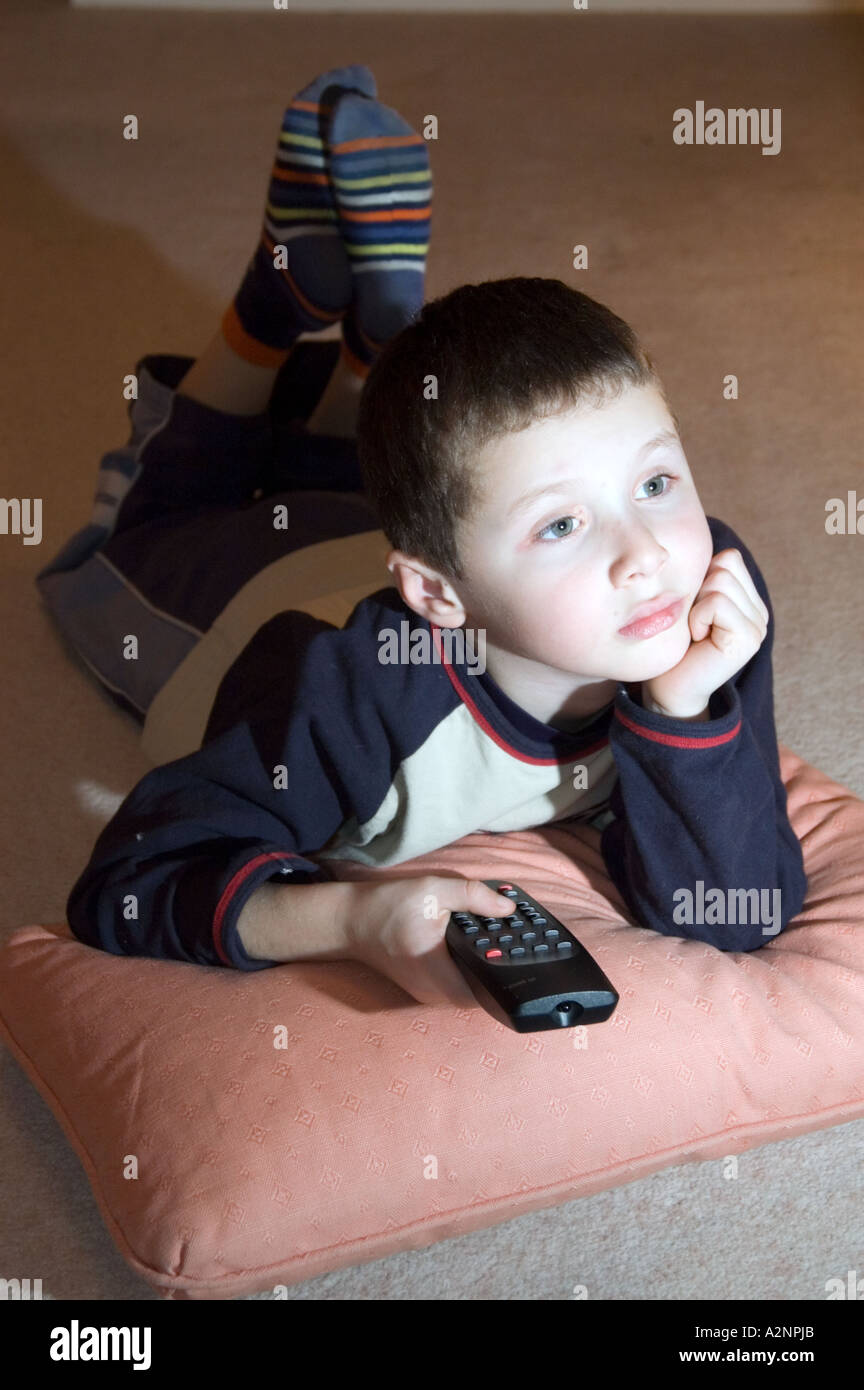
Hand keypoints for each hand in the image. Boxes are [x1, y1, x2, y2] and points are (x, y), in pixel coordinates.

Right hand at [343, 874, 516, 1006]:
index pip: (485, 991)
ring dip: (483, 970)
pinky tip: (474, 947)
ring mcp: (427, 992)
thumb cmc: (387, 907)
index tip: (522, 958)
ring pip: (469, 990)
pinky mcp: (424, 986)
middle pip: (481, 993)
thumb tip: (508, 907)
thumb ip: (473, 897)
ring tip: (499, 943)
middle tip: (516, 944)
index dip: (506, 977)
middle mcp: (433, 991)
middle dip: (499, 970)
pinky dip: (468, 969)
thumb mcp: (433, 890)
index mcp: (437, 972)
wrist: (351, 921)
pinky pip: (456, 984)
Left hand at [642, 548, 769, 718]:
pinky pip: (717, 602)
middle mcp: (760, 612)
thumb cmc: (672, 645)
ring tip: (695, 632)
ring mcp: (758, 626)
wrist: (668, 690)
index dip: (701, 578)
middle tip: (693, 623)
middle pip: (726, 564)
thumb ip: (704, 577)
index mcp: (748, 601)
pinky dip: (697, 618)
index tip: (692, 610)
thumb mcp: (687, 602)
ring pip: (720, 580)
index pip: (729, 558)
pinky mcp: (749, 638)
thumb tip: (696, 539)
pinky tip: (697, 640)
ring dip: (696, 605)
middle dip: (698, 590)